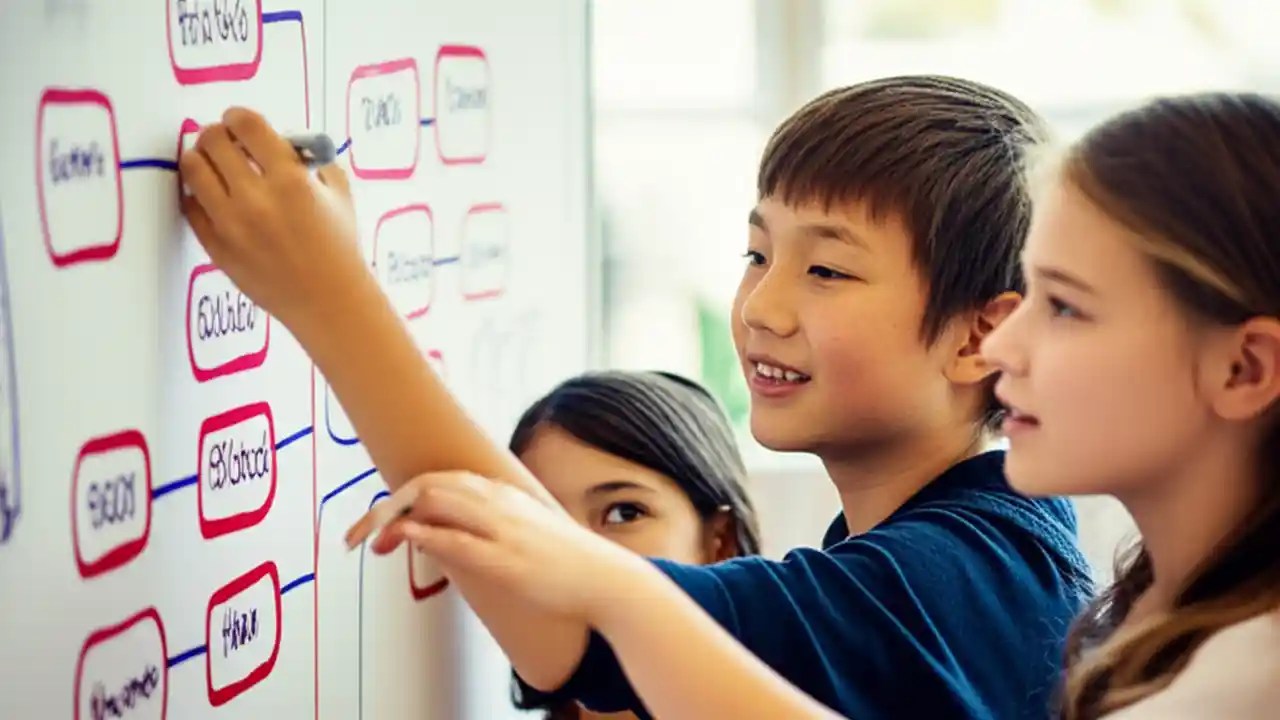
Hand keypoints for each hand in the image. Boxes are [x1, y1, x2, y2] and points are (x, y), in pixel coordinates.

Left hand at [180, 107, 369, 332]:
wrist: (328, 301)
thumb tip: (284, 142)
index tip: (238, 122)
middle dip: (216, 133)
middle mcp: (256, 198)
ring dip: (199, 158)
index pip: (246, 125)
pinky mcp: (216, 246)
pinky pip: (190, 206)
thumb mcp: (340, 194)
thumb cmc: (339, 247)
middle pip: (212, 141)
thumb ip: (313, 162)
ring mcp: (231, 224)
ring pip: (192, 169)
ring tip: (211, 164)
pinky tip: (211, 196)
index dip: (237, 117)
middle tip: (223, 141)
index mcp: (290, 180)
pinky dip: (197, 194)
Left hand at [345, 471, 646, 619]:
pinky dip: (428, 535)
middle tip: (353, 535)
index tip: (375, 523)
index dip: (399, 497)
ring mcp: (502, 529)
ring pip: (437, 502)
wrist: (604, 578)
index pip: (437, 479)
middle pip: (426, 486)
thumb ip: (488, 519)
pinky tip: (408, 539)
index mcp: (499, 493)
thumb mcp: (522, 527)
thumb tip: (448, 527)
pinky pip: (459, 540)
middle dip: (382, 508)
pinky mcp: (507, 560)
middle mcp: (497, 503)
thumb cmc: (562, 559)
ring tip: (370, 542)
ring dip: (395, 519)